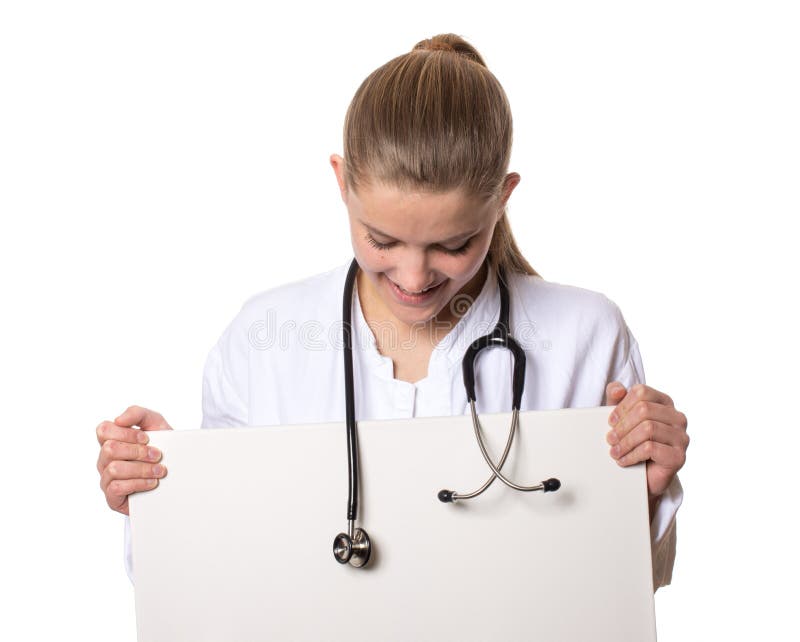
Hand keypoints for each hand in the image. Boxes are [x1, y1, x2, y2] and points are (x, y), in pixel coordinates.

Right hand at [96, 405, 171, 515]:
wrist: (177, 475)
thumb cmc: (163, 447)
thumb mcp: (156, 424)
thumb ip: (138, 414)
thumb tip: (119, 419)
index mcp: (111, 440)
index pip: (104, 430)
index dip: (126, 433)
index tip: (147, 438)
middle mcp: (105, 459)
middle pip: (109, 449)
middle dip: (138, 451)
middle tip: (157, 455)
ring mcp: (106, 478)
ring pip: (114, 469)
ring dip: (142, 469)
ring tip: (160, 471)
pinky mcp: (112, 497)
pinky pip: (116, 488)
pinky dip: (138, 484)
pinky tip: (152, 483)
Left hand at [604, 382, 688, 503]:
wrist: (644, 476)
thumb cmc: (633, 442)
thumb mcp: (621, 417)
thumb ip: (615, 398)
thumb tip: (617, 389)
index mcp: (664, 403)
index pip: (642, 392)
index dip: (622, 406)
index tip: (610, 421)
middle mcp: (677, 418)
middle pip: (644, 410)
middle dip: (622, 426)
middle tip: (610, 439)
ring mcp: (681, 437)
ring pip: (648, 428)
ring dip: (625, 442)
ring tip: (614, 451)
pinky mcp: (678, 456)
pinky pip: (651, 448)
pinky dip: (632, 454)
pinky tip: (623, 460)